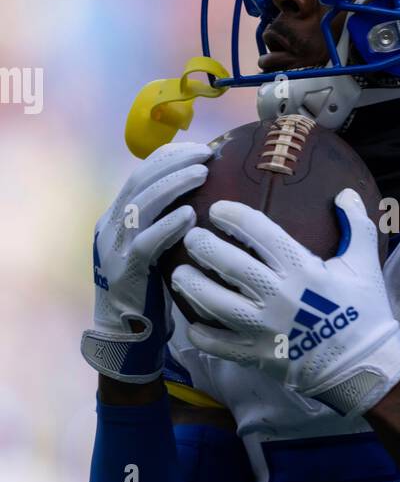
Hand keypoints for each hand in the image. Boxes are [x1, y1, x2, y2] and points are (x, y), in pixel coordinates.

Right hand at [81, 142, 211, 382]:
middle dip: (174, 163)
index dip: (169, 157)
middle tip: (206, 154)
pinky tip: (190, 215)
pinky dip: (168, 225)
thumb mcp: (157, 247)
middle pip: (140, 182)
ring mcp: (114, 248)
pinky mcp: (125, 270)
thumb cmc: (153, 287)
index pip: (141, 174)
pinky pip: (146, 242)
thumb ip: (168, 221)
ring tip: (202, 174)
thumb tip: (204, 192)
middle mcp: (111, 226)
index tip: (200, 148)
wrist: (128, 334)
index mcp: (117, 216)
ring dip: (173, 185)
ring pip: (141, 205)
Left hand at [171, 189, 399, 419]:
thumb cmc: (365, 311)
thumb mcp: (364, 264)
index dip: (234, 216)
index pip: (260, 233)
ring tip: (179, 274)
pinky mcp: (259, 355)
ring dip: (192, 286)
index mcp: (303, 270)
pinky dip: (202, 334)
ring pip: (216, 303)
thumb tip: (345, 193)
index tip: (217, 210)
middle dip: (203, 247)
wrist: (365, 366)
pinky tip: (192, 323)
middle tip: (191, 238)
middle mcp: (278, 296)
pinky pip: (220, 345)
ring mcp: (266, 328)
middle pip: (229, 265)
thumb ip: (356, 226)